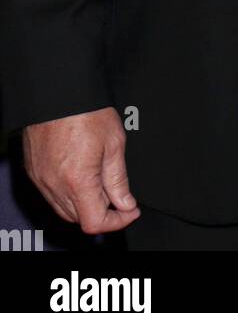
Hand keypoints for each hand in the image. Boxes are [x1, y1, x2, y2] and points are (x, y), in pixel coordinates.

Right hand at [22, 107, 140, 234]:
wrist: (59, 90)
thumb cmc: (87, 109)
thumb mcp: (114, 142)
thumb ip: (119, 179)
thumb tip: (125, 203)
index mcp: (77, 180)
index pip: (95, 222)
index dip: (117, 221)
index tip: (130, 210)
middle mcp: (54, 185)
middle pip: (79, 218)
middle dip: (102, 211)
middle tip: (119, 194)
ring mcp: (41, 179)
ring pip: (64, 209)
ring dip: (84, 204)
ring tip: (100, 181)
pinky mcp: (33, 171)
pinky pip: (51, 194)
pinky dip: (67, 193)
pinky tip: (81, 175)